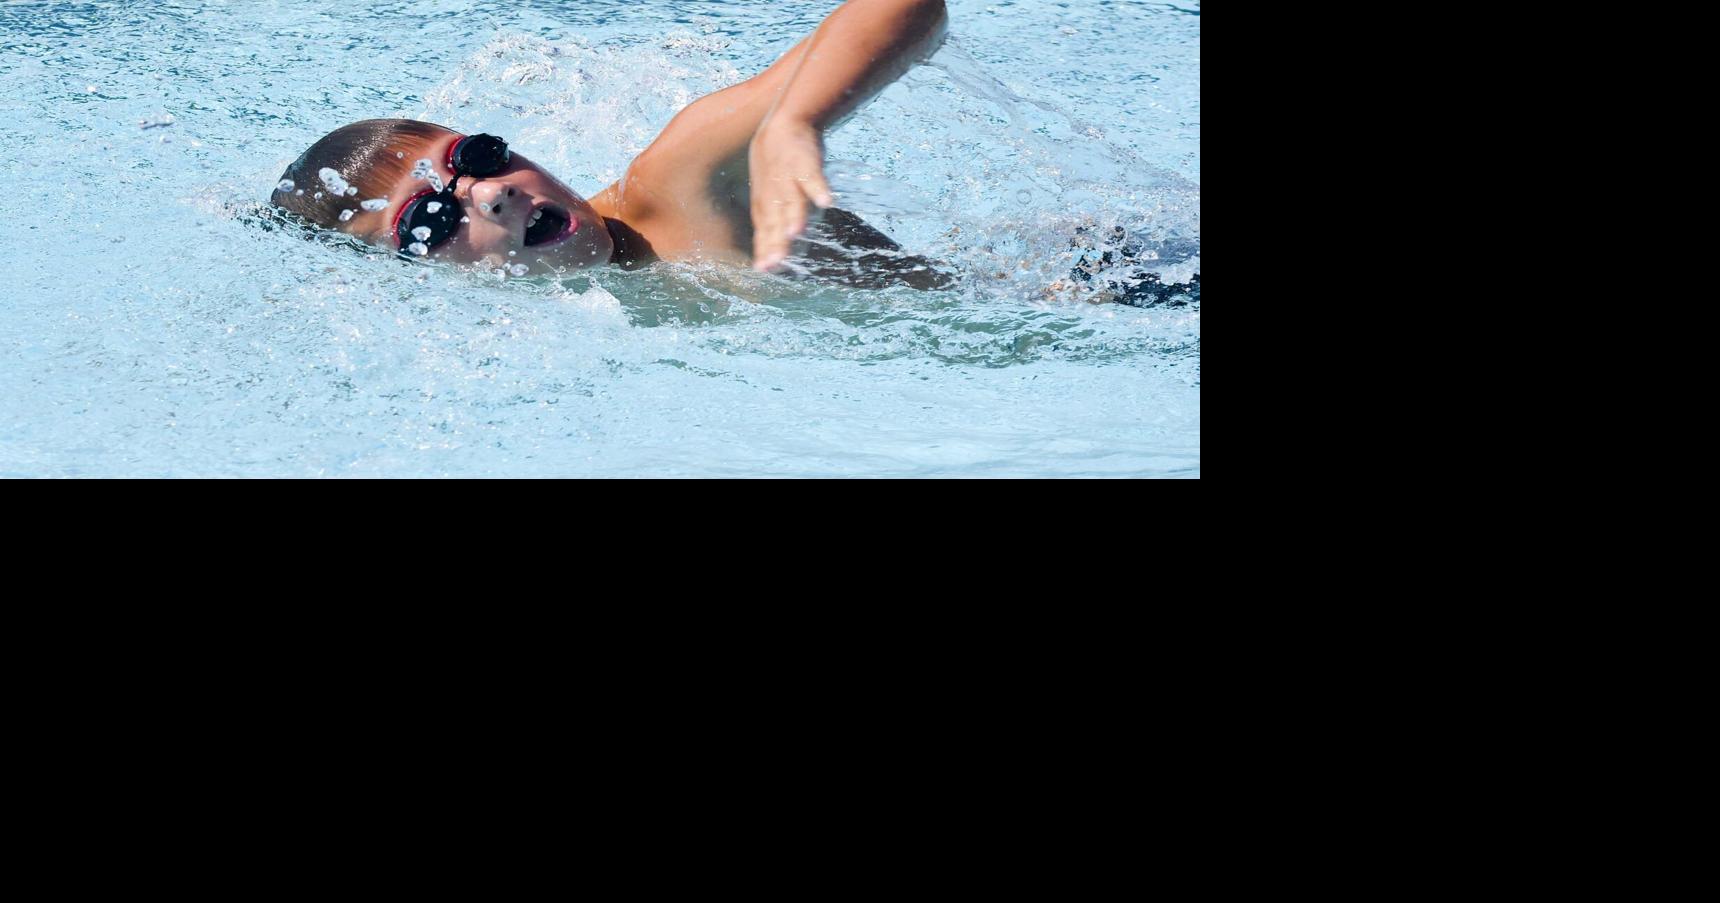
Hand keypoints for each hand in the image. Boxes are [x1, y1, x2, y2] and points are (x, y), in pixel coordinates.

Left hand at [748, 118, 833, 271]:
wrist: (785, 123)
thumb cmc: (775, 165)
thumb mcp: (767, 194)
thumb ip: (771, 221)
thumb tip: (772, 253)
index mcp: (765, 203)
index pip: (764, 231)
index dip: (764, 249)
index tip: (764, 270)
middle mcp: (774, 193)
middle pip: (776, 221)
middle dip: (776, 241)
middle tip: (775, 263)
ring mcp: (789, 178)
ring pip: (791, 200)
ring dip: (794, 216)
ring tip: (796, 233)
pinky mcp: (806, 163)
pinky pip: (813, 177)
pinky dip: (819, 188)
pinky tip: (826, 202)